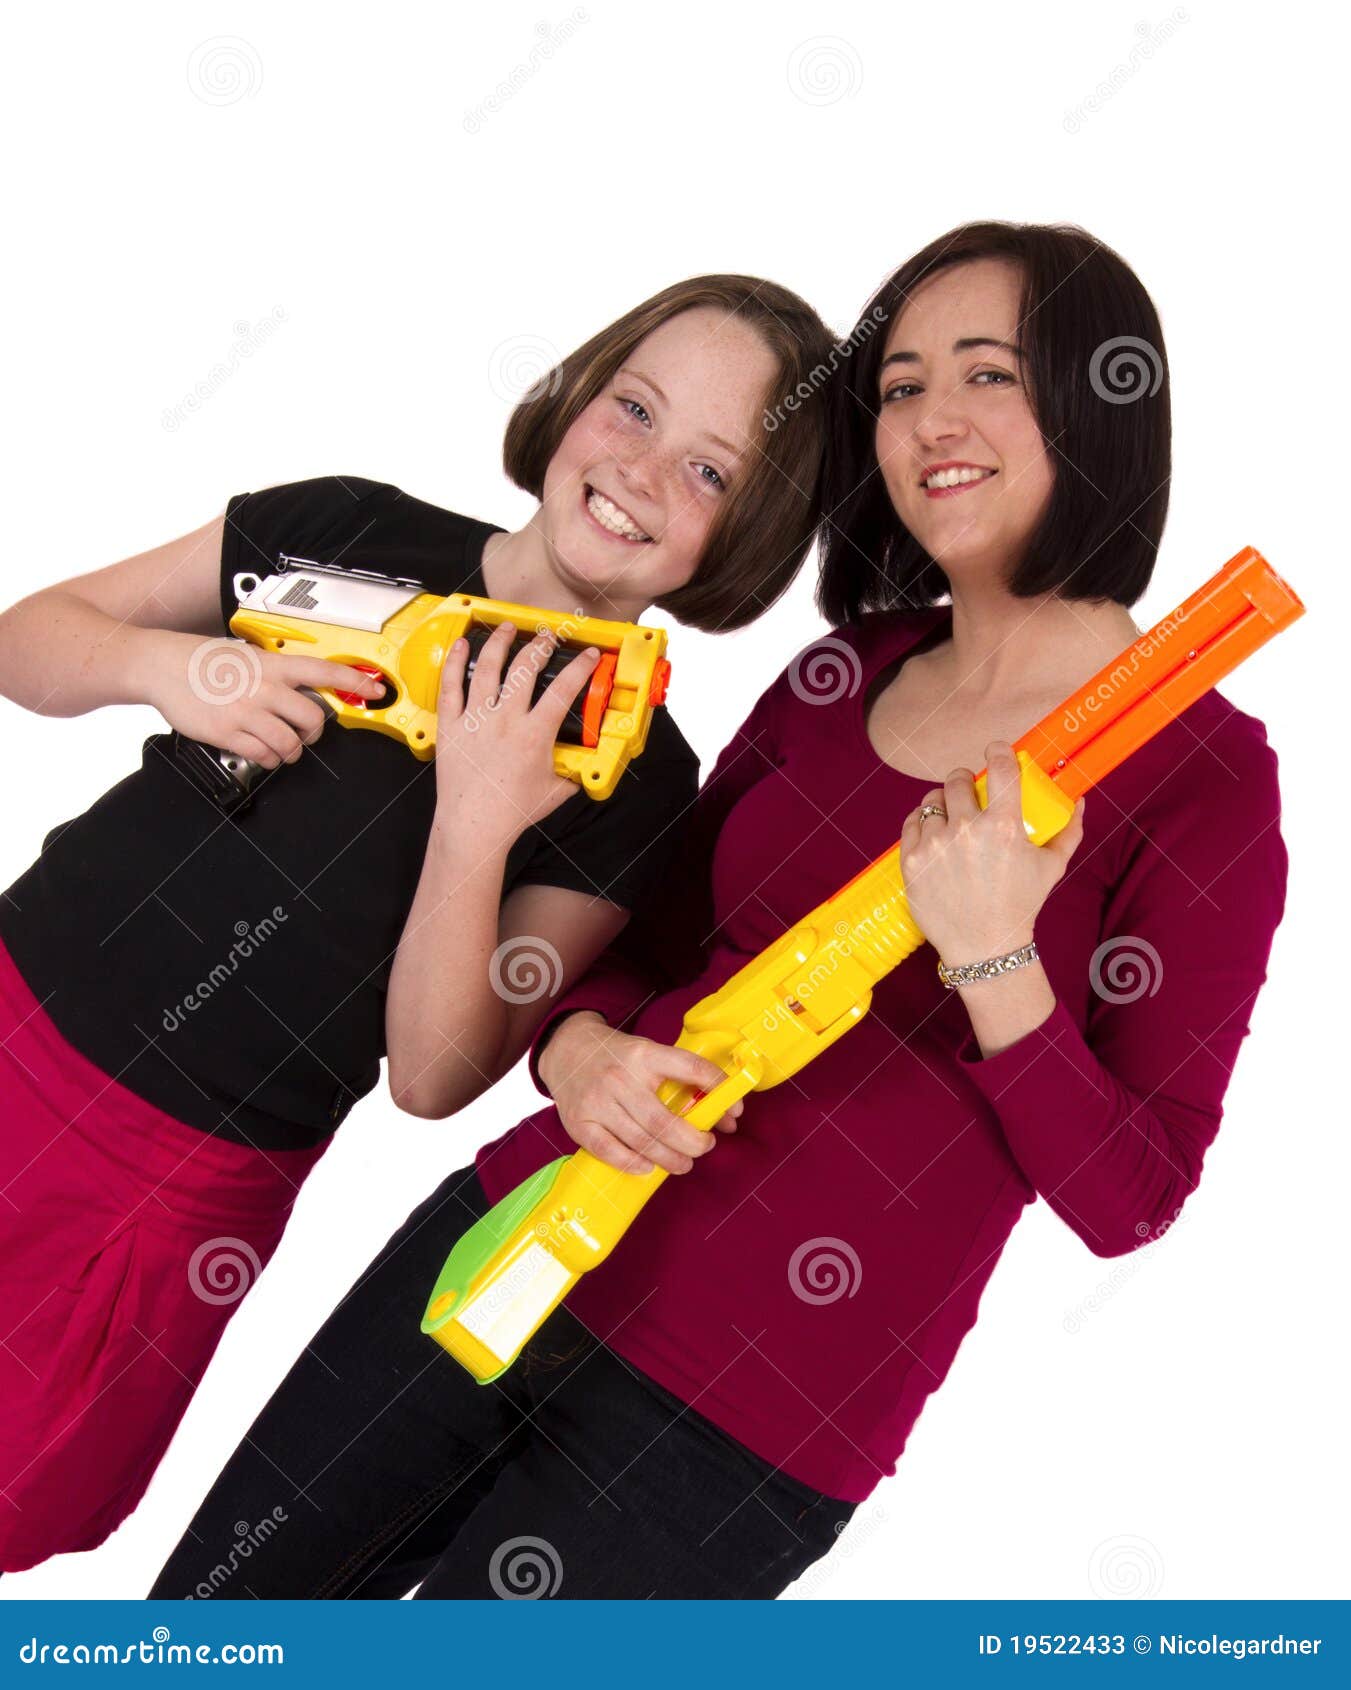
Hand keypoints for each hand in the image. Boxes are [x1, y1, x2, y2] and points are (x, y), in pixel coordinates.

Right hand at [146, 631, 384, 765]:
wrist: (161, 665)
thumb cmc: (203, 661)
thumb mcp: (246, 656)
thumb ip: (274, 672)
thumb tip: (302, 688)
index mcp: (271, 665)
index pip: (322, 671)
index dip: (354, 681)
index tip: (377, 689)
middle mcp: (263, 687)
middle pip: (313, 719)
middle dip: (315, 733)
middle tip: (306, 735)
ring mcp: (245, 711)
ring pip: (291, 743)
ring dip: (293, 752)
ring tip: (284, 748)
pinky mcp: (227, 732)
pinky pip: (263, 755)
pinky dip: (268, 759)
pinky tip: (261, 752)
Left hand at [432, 621, 600, 851]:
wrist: (474, 826)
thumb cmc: (512, 812)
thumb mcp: (556, 791)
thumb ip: (575, 773)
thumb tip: (588, 764)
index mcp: (534, 735)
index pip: (564, 689)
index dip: (580, 666)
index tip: (587, 655)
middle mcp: (505, 721)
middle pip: (525, 668)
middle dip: (540, 645)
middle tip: (546, 637)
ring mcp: (475, 720)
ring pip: (488, 667)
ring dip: (500, 642)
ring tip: (508, 628)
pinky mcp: (451, 725)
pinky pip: (450, 685)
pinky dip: (455, 661)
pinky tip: (461, 644)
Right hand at [538, 1011, 744, 1175]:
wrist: (567, 1050)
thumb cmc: (617, 1057)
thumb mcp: (648, 1054)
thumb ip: (681, 1080)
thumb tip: (725, 1115)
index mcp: (644, 1055)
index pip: (689, 1067)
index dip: (717, 1087)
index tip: (733, 1108)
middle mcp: (620, 1078)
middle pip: (664, 1121)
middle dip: (694, 1142)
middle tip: (706, 1146)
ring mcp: (597, 1102)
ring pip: (641, 1141)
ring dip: (670, 1159)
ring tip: (684, 1162)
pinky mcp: (579, 1123)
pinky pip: (610, 1151)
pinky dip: (633, 1164)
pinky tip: (649, 1167)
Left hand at [898, 740, 1085, 964]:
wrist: (984, 946)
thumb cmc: (1020, 905)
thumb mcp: (1052, 867)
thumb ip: (1068, 831)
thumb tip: (1078, 801)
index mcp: (1003, 827)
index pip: (999, 767)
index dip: (997, 751)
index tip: (995, 751)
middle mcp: (967, 831)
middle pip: (958, 780)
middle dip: (965, 781)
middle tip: (970, 791)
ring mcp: (935, 845)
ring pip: (932, 800)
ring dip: (942, 802)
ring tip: (950, 815)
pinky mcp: (912, 860)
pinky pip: (912, 823)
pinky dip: (922, 823)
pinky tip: (933, 832)